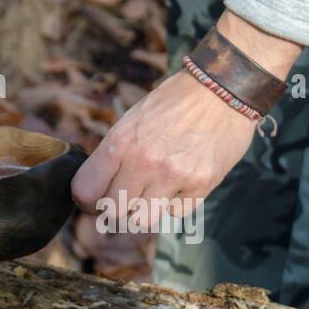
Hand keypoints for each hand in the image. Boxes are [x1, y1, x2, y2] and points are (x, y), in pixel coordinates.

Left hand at [71, 11, 302, 227]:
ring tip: (153, 193)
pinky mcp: (201, 185)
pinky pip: (175, 214)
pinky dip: (175, 204)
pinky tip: (180, 184)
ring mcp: (174, 175)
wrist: (223, 88)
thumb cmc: (175, 102)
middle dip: (117, 208)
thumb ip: (115, 154)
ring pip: (142, 220)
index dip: (87, 201)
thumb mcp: (133, 120)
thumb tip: (98, 189)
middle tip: (127, 198)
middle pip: (113, 211)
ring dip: (145, 211)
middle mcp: (144, 161)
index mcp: (121, 142)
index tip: (96, 200)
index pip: (85, 191)